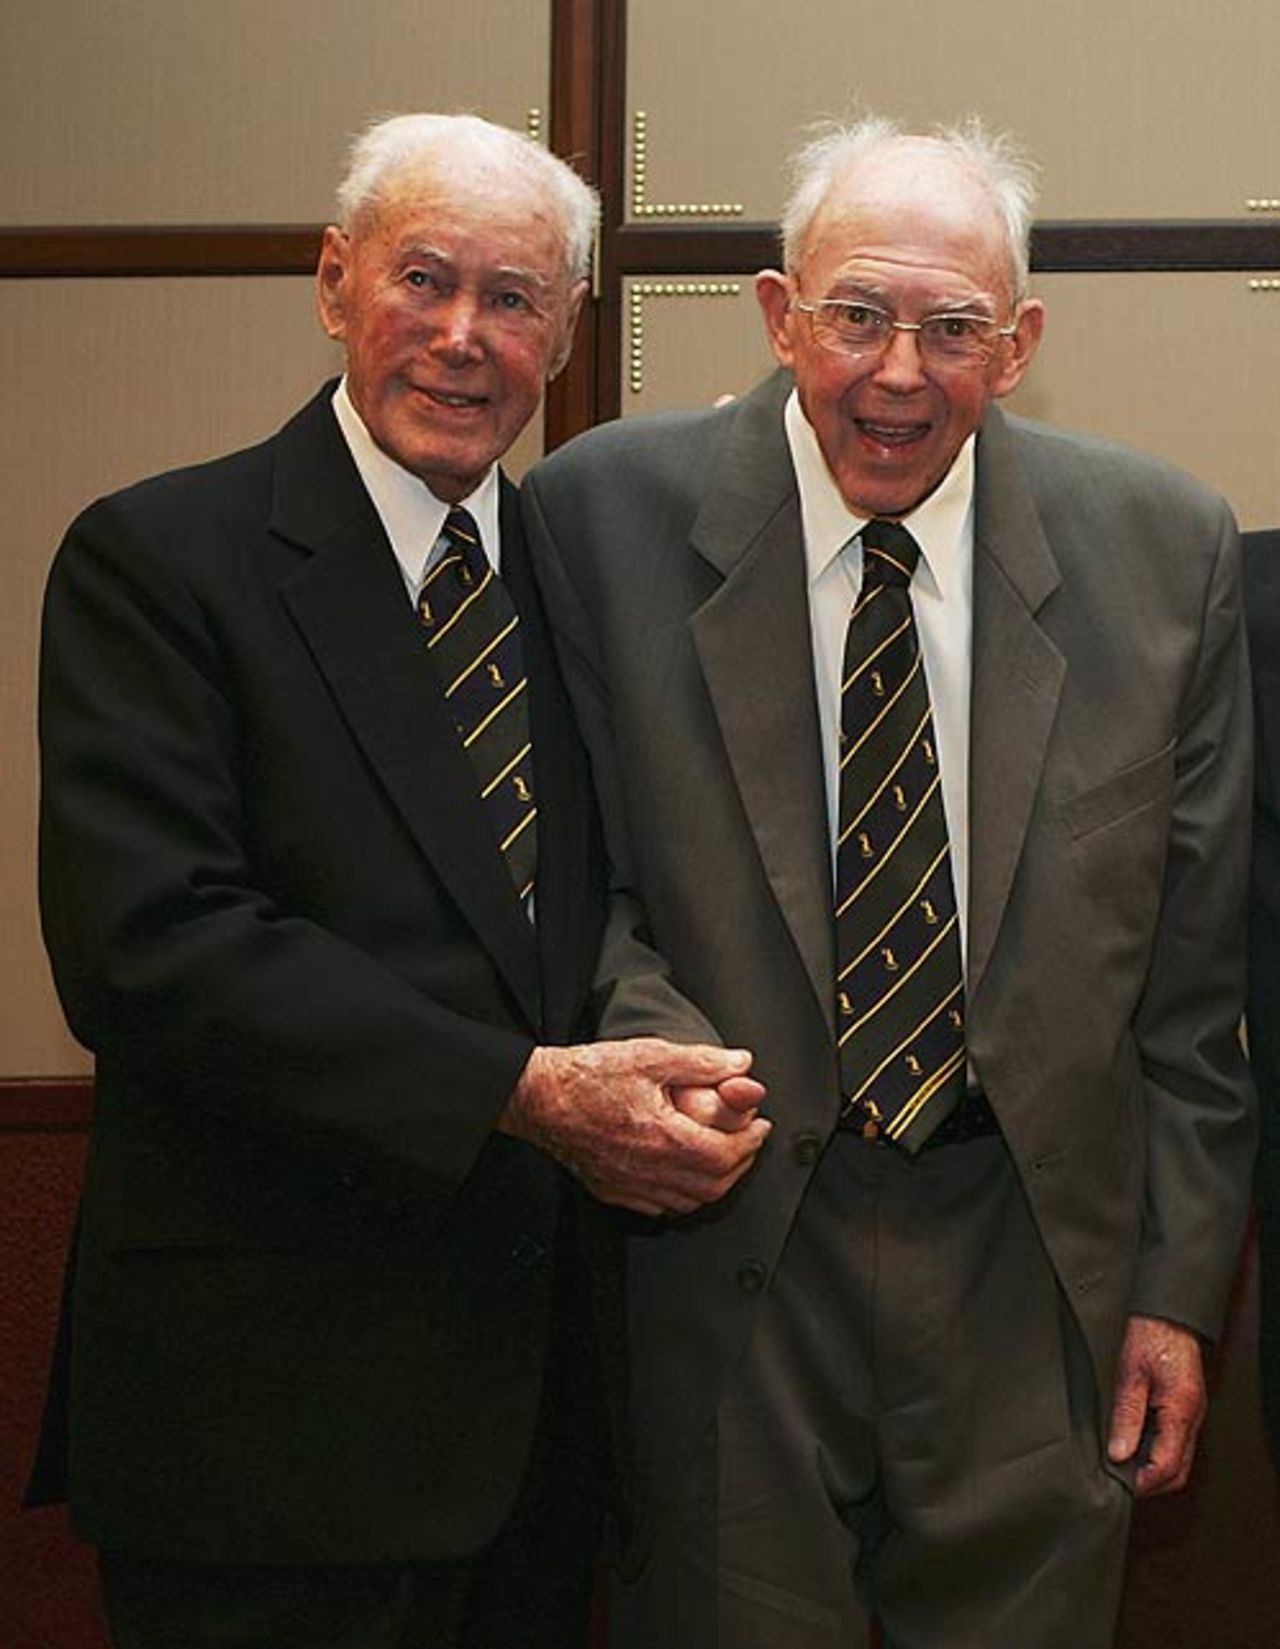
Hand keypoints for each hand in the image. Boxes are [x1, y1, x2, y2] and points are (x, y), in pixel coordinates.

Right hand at [501, 1038, 770, 1216]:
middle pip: (714, 1185)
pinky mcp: (613, 1191)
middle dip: (740, 1163)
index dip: (751, 1142)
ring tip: (723, 1155)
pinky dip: (683, 1194)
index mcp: (662, 1136)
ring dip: (715, 1182)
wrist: (539, 1096)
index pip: (725, 1155)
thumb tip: (741, 1064)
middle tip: (748, 1140)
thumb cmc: (587, 1075)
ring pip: (690, 1202)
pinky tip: (684, 1172)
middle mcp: (648, 1169)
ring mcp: (629, 1186)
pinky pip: (660, 1207)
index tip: (759, 1125)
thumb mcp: (649, 1055)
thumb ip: (700, 1061)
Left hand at [1107, 1313, 1206, 1495]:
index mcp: (1180, 1411)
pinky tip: (1137, 1446)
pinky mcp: (1186, 1409)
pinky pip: (1178, 1443)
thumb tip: (1118, 1452)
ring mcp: (1192, 1415)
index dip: (1144, 1481)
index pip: (1167, 1466)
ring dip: (1155, 1469)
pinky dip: (1159, 1452)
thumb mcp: (1130, 1376)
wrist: (1169, 1317)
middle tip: (1122, 1481)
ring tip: (1125, 1465)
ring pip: (1180, 1460)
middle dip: (1152, 1483)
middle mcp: (1192, 1418)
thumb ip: (1125, 1417)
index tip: (1122, 1484)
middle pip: (1178, 1471)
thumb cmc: (1151, 1338)